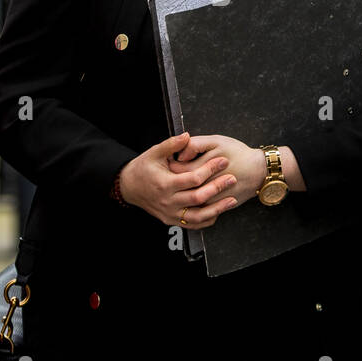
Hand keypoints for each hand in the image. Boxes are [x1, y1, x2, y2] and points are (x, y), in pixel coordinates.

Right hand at [117, 131, 239, 229]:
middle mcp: (168, 201)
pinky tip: (218, 211)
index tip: (223, 160)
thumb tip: (187, 136)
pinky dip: (207, 219)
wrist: (129, 188)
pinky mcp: (172, 220)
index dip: (210, 169)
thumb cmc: (143, 168)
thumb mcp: (154, 153)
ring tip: (232, 200)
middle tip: (232, 178)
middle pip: (198, 197)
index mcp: (165, 184)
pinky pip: (193, 224)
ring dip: (217, 209)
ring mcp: (170, 213)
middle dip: (218, 188)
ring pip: (198, 216)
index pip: (193, 178)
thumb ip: (171, 144)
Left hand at [167, 134, 266, 205]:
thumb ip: (195, 145)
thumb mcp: (217, 141)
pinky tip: (192, 192)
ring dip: (182, 189)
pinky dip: (193, 199)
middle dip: (174, 177)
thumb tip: (180, 154)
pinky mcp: (217, 205)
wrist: (258, 171)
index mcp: (204, 166)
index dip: (170, 164)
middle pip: (181, 183)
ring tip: (181, 182)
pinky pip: (199, 206)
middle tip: (172, 171)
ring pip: (188, 196)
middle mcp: (207, 183)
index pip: (177, 168)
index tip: (170, 160)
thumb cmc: (237, 153)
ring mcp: (212, 197)